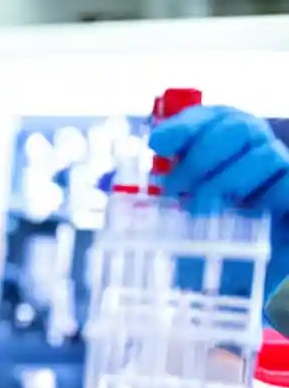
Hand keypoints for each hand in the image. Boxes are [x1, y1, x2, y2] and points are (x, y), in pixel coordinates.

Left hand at [148, 105, 288, 309]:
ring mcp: (281, 166)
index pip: (206, 118)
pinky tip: (248, 214)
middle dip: (200, 157)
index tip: (157, 146)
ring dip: (227, 180)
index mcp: (223, 138)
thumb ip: (161, 195)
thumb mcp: (181, 210)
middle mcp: (254, 144)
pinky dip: (266, 197)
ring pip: (263, 153)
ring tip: (201, 209)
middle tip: (174, 190)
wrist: (253, 270)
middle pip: (236, 127)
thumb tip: (116, 195)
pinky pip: (287, 184)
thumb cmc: (213, 233)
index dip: (181, 127)